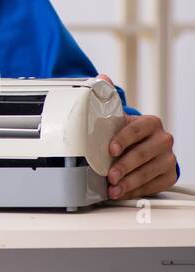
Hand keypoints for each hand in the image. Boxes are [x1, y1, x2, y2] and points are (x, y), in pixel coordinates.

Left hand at [97, 74, 177, 199]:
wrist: (142, 147)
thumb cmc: (127, 133)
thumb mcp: (118, 117)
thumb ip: (109, 99)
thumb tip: (101, 78)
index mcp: (151, 123)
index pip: (137, 129)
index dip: (124, 139)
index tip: (111, 149)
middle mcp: (163, 140)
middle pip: (143, 154)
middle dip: (124, 166)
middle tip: (110, 176)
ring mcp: (168, 158)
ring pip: (149, 172)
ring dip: (129, 183)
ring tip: (113, 189)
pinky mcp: (169, 175)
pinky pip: (154, 185)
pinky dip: (136, 191)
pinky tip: (123, 193)